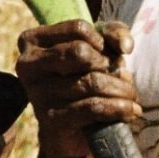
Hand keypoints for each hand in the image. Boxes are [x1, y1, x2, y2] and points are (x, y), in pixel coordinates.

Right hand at [15, 19, 141, 157]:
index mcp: (32, 40)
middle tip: (124, 78)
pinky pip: (92, 108)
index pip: (78, 29)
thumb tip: (125, 46)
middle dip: (111, 65)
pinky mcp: (50, 119)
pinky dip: (118, 108)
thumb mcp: (97, 49)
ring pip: (91, 82)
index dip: (103, 41)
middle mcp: (27, 64)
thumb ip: (113, 34)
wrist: (70, 128)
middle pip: (81, 53)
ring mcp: (36, 93)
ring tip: (131, 95)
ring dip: (121, 89)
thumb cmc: (83, 77)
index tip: (109, 55)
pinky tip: (131, 109)